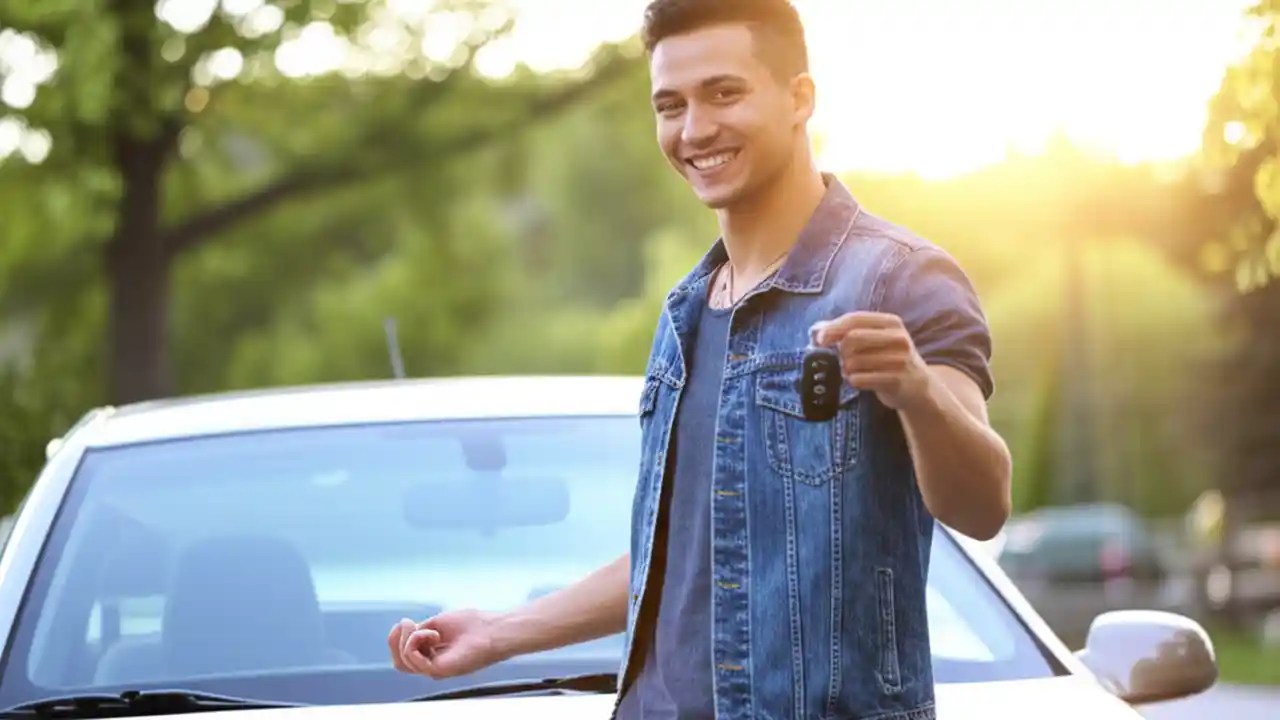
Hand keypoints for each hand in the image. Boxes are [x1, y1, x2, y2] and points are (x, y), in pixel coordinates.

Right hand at [388, 609, 503, 679]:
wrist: (492, 630)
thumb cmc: (472, 625)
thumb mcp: (438, 623)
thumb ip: (420, 631)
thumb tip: (405, 632)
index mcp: (431, 654)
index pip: (402, 655)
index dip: (396, 638)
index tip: (405, 621)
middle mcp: (431, 664)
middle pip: (398, 662)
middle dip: (395, 640)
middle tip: (408, 623)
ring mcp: (435, 669)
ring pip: (403, 661)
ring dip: (409, 638)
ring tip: (431, 629)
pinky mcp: (439, 670)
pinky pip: (414, 659)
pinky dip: (417, 641)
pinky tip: (433, 634)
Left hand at [813, 311, 929, 410]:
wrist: (917, 386)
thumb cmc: (888, 358)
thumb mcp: (874, 338)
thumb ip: (845, 331)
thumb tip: (815, 330)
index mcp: (891, 322)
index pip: (854, 319)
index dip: (832, 328)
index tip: (819, 340)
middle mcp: (898, 338)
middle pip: (852, 339)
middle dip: (841, 351)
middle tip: (845, 359)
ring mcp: (899, 360)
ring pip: (854, 361)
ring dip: (847, 369)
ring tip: (855, 371)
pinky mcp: (896, 380)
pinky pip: (860, 379)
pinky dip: (853, 381)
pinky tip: (860, 380)